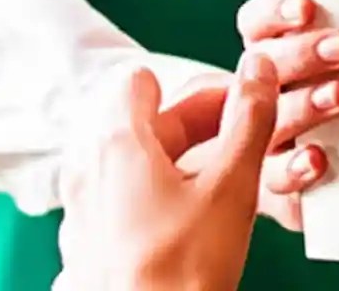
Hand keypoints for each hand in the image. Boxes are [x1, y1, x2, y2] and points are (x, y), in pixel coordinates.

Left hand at [55, 55, 279, 290]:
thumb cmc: (179, 271)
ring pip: (131, 169)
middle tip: (239, 153)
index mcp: (117, 142)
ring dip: (173, 170)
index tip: (228, 112)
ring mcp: (81, 211)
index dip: (189, 90)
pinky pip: (120, 206)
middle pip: (140, 128)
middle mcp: (88, 169)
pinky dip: (152, 205)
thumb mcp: (231, 188)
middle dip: (192, 134)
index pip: (140, 82)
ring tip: (216, 196)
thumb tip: (257, 69)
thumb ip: (249, 122)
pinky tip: (184, 233)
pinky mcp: (85, 248)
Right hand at [175, 0, 338, 230]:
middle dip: (304, 51)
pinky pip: (275, 182)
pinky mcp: (277, 188)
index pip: (257, 23)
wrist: (308, 184)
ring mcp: (262, 142)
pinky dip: (296, 172)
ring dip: (304, 104)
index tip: (309, 6)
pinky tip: (318, 162)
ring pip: (269, 118)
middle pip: (264, 63)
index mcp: (274, 56)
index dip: (276, 10)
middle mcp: (259, 95)